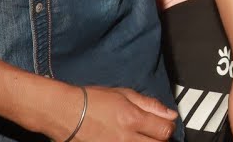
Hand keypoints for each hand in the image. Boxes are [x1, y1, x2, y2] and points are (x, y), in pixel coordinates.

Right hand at [54, 86, 176, 140]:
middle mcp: (124, 138)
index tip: (164, 124)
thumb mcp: (124, 94)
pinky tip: (125, 141)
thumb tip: (170, 114)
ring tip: (138, 137)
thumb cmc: (91, 100)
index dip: (168, 127)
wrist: (62, 111)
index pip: (165, 130)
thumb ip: (150, 105)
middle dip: (159, 139)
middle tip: (153, 133)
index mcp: (132, 119)